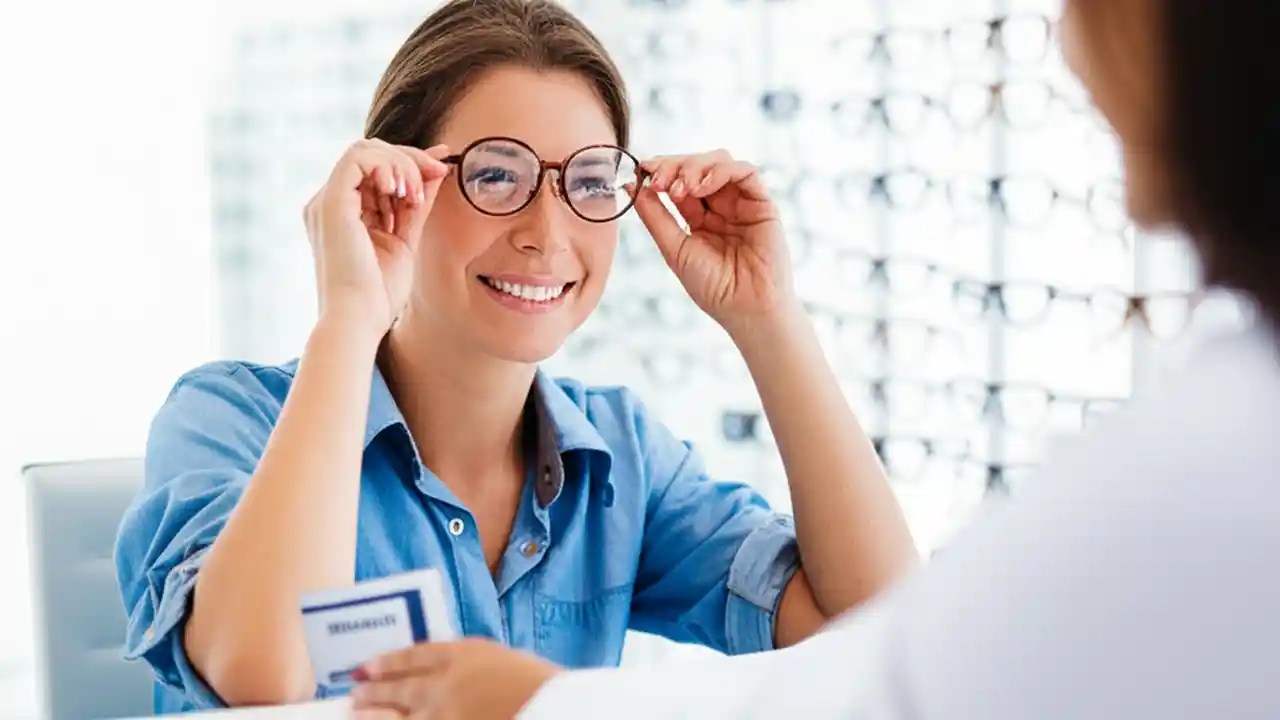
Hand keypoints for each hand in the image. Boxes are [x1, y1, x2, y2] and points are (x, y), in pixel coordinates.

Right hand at [303, 139, 450, 341]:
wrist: (359, 319)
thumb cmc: (379, 293)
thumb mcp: (406, 237)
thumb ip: (417, 203)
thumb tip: (438, 170)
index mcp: (343, 213)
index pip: (375, 169)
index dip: (410, 162)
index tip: (442, 167)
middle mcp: (330, 203)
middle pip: (371, 153)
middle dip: (410, 158)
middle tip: (436, 174)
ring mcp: (326, 202)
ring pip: (365, 150)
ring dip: (402, 164)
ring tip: (414, 195)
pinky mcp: (330, 203)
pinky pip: (357, 158)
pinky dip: (387, 165)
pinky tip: (401, 191)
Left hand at [349, 638, 560, 719]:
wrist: (553, 708)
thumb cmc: (536, 683)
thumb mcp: (497, 658)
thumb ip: (467, 663)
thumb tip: (439, 673)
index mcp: (460, 654)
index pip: (411, 656)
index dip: (386, 662)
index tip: (367, 666)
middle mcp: (444, 684)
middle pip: (399, 686)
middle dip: (374, 690)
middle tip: (355, 692)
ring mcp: (442, 715)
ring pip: (396, 717)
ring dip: (374, 715)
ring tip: (357, 712)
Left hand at [634, 149, 797, 335]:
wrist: (746, 308)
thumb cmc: (713, 287)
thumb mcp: (674, 249)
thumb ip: (655, 216)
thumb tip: (631, 186)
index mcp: (699, 217)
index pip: (678, 181)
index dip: (660, 171)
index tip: (643, 171)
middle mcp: (721, 206)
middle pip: (696, 165)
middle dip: (674, 166)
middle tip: (660, 180)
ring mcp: (741, 203)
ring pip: (719, 161)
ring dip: (695, 166)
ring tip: (681, 188)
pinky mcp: (762, 203)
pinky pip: (745, 171)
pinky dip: (720, 170)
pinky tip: (702, 186)